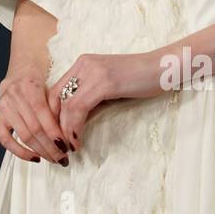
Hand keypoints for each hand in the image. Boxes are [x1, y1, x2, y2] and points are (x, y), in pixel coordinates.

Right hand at [0, 69, 72, 164]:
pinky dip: (21, 153)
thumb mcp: (50, 91)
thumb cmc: (37, 88)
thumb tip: (68, 137)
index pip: (44, 115)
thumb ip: (56, 110)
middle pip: (34, 129)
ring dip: (40, 151)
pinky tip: (35, 158)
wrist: (18, 78)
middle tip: (62, 158)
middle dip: (50, 147)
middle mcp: (14, 96)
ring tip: (52, 158)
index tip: (66, 147)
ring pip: (24, 136)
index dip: (55, 134)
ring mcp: (3, 107)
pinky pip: (6, 141)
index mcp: (30, 87)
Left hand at [47, 53, 166, 147]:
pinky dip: (75, 127)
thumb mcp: (108, 87)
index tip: (54, 137)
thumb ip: (90, 99)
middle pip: (54, 98)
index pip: (54, 92)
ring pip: (66, 106)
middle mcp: (83, 65)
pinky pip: (80, 107)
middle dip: (52, 126)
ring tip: (68, 149)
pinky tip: (78, 141)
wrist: (164, 67)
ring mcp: (93, 71)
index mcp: (82, 64)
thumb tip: (74, 124)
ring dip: (64, 131)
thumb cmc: (139, 80)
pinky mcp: (105, 82)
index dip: (50, 117)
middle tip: (57, 148)